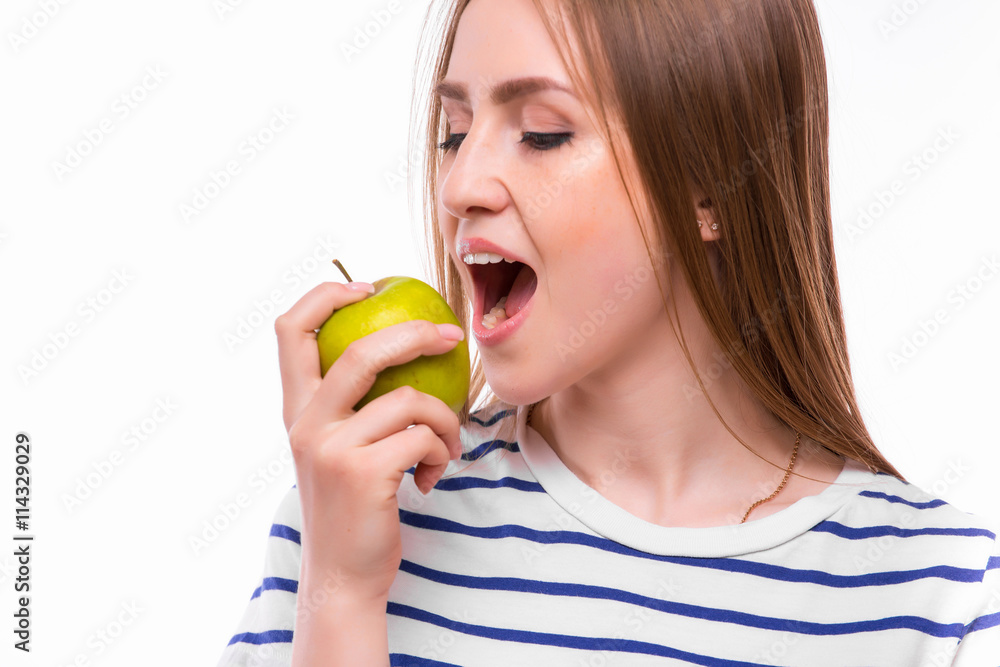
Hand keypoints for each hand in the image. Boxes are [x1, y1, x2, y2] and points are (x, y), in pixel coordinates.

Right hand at [274, 281, 464, 601]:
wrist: (344, 576)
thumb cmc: (353, 506)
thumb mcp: (336, 449)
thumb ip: (351, 405)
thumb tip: (404, 346)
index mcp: (296, 410)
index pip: (290, 328)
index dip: (326, 294)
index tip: (369, 287)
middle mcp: (306, 424)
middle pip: (362, 350)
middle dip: (417, 334)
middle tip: (451, 336)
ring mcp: (331, 449)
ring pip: (410, 399)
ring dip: (445, 419)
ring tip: (447, 444)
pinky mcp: (363, 474)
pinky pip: (424, 437)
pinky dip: (443, 450)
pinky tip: (434, 475)